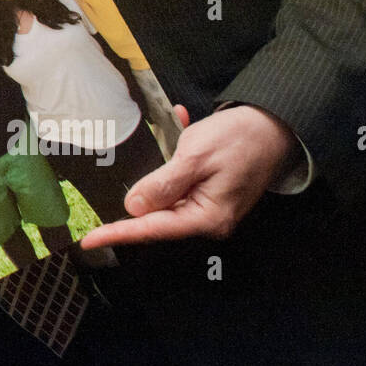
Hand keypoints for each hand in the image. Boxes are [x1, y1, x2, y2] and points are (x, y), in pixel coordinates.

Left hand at [79, 104, 296, 249]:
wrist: (275, 124)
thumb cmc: (239, 139)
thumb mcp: (195, 156)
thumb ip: (163, 184)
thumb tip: (135, 208)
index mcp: (206, 216)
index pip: (153, 229)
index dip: (119, 234)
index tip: (90, 241)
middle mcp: (209, 218)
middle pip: (159, 216)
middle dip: (140, 198)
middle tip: (118, 185)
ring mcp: (211, 206)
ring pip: (168, 196)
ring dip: (161, 171)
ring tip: (172, 138)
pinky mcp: (211, 191)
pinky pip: (182, 181)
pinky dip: (175, 158)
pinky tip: (180, 124)